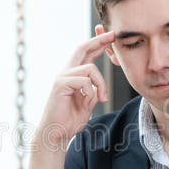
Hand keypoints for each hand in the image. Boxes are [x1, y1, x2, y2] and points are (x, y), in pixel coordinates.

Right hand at [26, 26, 114, 168]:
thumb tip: (99, 84)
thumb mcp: (87, 102)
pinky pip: (84, 81)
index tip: (110, 36)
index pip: (84, 53)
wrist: (56, 134)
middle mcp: (65, 72)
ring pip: (90, 69)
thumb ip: (93, 90)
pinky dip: (91, 93)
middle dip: (99, 40)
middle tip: (112, 35)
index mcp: (72, 75)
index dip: (97, 43)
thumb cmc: (70, 120)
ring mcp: (61, 77)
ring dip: (101, 84)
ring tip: (101, 99)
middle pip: (82, 48)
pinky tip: (87, 104)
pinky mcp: (60, 84)